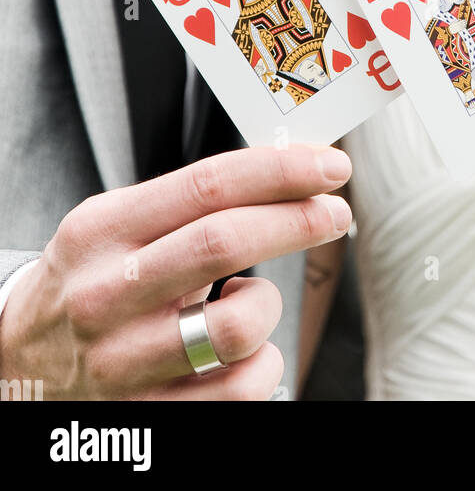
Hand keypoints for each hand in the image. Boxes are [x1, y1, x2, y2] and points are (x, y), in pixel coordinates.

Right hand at [0, 145, 351, 399]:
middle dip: (298, 220)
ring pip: (240, 327)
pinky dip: (261, 365)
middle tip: (334, 211)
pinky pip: (241, 390)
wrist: (15, 369)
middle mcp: (107, 296)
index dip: (280, 172)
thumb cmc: (86, 284)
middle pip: (226, 243)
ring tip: (250, 301)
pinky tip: (237, 354)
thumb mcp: (112, 228)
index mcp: (101, 232)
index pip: (206, 187)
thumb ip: (188, 202)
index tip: (328, 166)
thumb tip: (286, 174)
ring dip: (267, 305)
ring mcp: (124, 364)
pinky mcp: (150, 417)